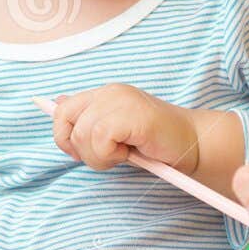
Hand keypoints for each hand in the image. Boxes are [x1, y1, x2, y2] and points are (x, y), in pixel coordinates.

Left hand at [49, 84, 198, 173]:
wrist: (193, 144)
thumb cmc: (156, 142)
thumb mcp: (116, 130)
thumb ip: (89, 117)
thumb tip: (55, 102)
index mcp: (105, 93)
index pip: (62, 109)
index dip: (64, 136)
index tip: (82, 153)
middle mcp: (111, 92)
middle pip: (65, 120)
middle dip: (80, 149)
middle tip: (107, 157)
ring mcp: (122, 101)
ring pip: (82, 133)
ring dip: (99, 156)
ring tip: (123, 156)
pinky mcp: (133, 115)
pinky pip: (101, 138)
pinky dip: (111, 155)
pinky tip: (130, 154)